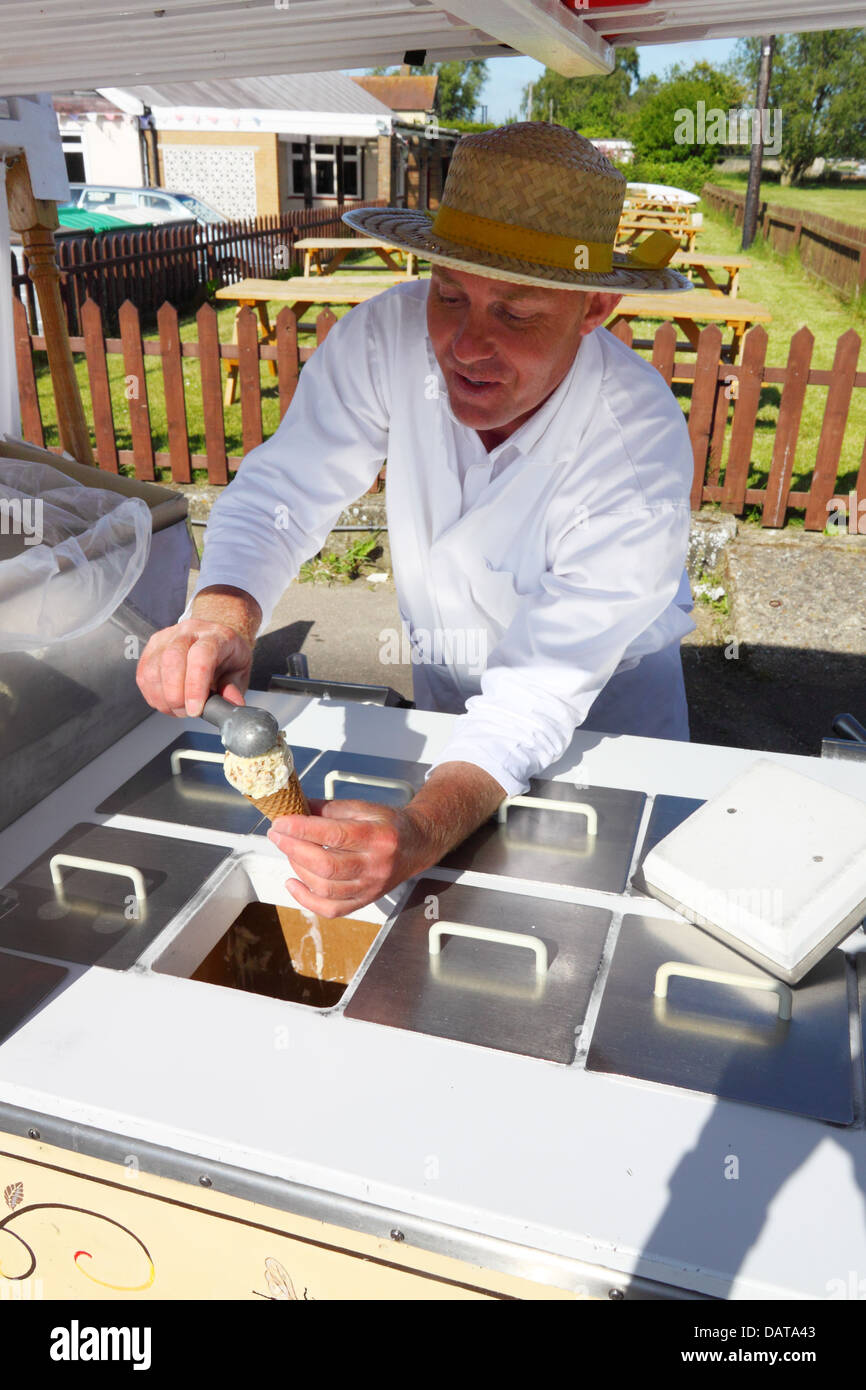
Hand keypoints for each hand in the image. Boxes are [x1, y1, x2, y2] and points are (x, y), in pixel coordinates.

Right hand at [136, 618, 253, 716]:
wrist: (215, 639)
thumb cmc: (227, 656)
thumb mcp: (240, 672)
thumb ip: (233, 689)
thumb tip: (231, 705)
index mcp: (216, 636)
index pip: (201, 656)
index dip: (195, 686)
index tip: (195, 710)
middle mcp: (189, 632)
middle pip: (172, 659)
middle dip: (175, 695)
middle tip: (186, 712)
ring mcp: (167, 637)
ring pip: (153, 669)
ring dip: (163, 698)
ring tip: (178, 709)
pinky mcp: (151, 647)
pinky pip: (143, 675)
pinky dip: (152, 695)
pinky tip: (166, 702)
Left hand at [267, 762, 507, 916]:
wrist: (416, 846)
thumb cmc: (388, 825)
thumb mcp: (364, 808)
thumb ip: (329, 809)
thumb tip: (295, 808)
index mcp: (378, 836)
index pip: (334, 835)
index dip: (302, 829)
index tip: (281, 822)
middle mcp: (375, 866)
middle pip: (327, 866)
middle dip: (294, 849)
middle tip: (277, 834)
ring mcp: (370, 888)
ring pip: (326, 888)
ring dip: (298, 869)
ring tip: (289, 851)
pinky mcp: (365, 901)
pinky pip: (331, 910)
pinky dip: (306, 899)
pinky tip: (292, 883)